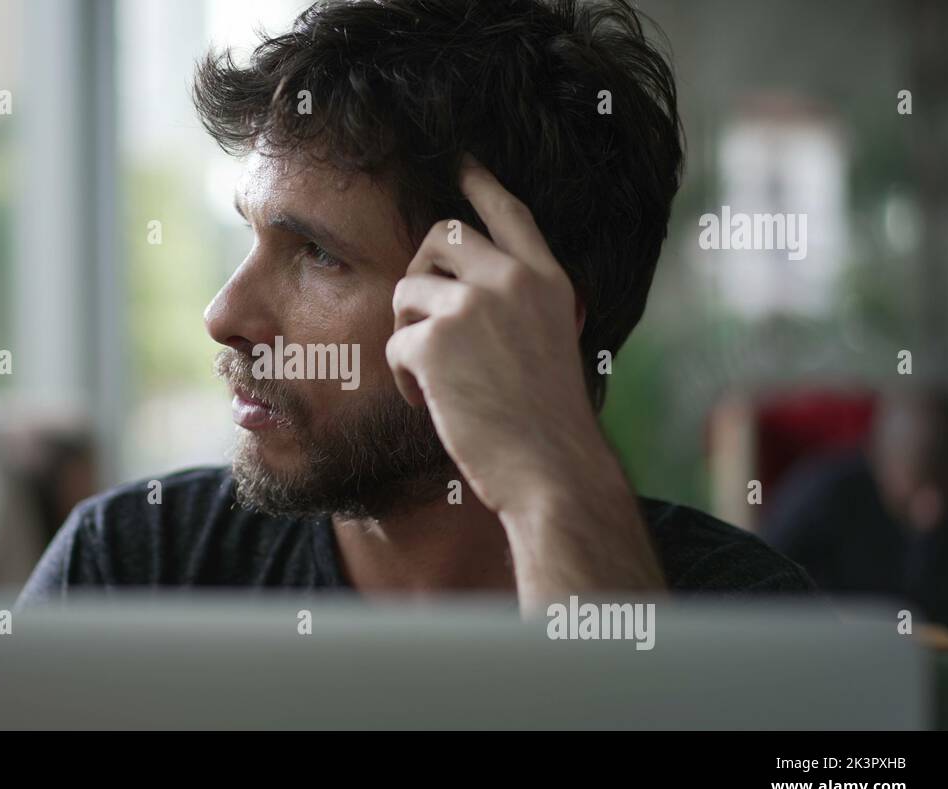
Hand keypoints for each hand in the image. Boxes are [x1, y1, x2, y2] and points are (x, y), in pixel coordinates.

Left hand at [386, 155, 607, 513]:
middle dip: (421, 273)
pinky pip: (395, 341)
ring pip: (407, 288)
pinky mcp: (435, 340)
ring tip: (433, 376)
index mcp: (548, 280)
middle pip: (440, 236)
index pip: (508, 212)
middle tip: (425, 320)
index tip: (460, 159)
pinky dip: (404, 375)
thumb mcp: (550, 342)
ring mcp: (473, 306)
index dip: (480, 181)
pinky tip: (430, 401)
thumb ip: (517, 304)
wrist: (551, 469)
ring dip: (409, 332)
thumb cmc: (546, 420)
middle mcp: (513, 280)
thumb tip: (459, 288)